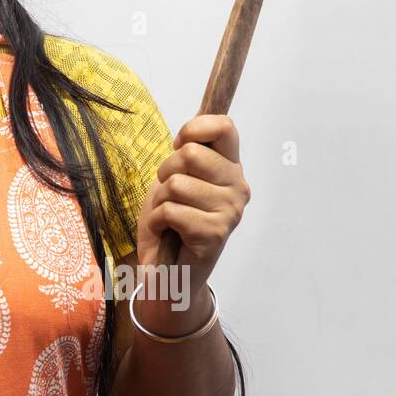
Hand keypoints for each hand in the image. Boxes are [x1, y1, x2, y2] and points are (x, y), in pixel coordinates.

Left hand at [136, 114, 250, 306]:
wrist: (167, 268)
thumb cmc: (169, 218)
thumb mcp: (176, 176)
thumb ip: (189, 152)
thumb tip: (190, 129)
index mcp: (231, 167)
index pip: (224, 126)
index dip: (193, 129)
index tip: (179, 146)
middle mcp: (238, 187)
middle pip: (190, 154)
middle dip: (165, 172)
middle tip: (169, 194)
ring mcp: (230, 211)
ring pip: (175, 184)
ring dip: (160, 201)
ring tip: (169, 216)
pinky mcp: (215, 234)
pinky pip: (170, 211)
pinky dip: (157, 222)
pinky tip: (168, 232)